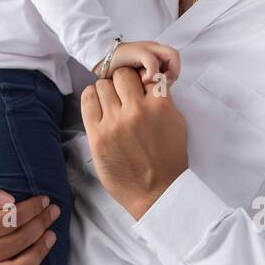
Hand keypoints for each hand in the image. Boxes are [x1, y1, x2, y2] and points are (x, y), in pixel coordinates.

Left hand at [81, 66, 187, 219]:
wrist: (157, 192)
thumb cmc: (169, 159)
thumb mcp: (176, 123)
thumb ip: (162, 100)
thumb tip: (147, 81)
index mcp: (160, 105)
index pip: (145, 73)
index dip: (140, 79)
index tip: (138, 86)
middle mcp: (137, 110)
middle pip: (121, 74)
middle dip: (122, 82)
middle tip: (122, 95)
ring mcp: (115, 123)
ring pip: (102, 85)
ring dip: (106, 91)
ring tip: (110, 104)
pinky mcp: (97, 135)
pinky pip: (87, 101)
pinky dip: (92, 99)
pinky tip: (99, 107)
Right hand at [94, 40, 180, 85]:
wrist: (101, 59)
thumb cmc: (118, 73)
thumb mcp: (139, 79)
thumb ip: (152, 85)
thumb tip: (165, 102)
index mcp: (156, 55)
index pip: (175, 66)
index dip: (171, 79)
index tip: (160, 91)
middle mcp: (155, 49)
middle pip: (176, 58)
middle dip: (172, 75)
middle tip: (159, 86)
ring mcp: (148, 48)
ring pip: (172, 56)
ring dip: (165, 72)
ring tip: (153, 82)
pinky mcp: (139, 51)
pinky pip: (152, 61)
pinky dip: (152, 73)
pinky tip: (143, 81)